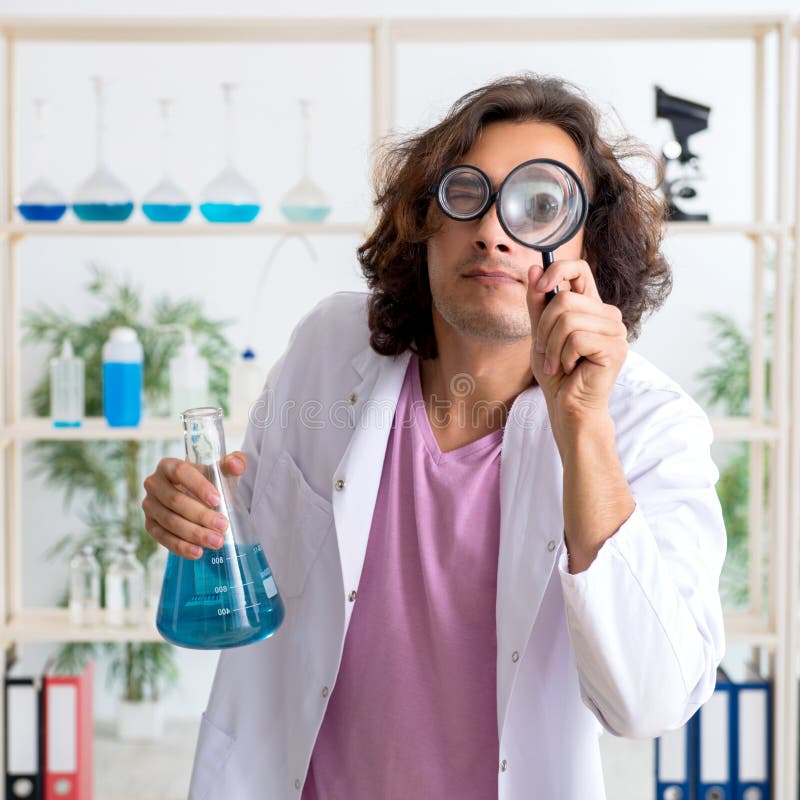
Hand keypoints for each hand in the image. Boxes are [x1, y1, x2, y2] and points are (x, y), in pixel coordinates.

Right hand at [142, 451, 246, 558]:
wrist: (198, 496)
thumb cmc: (210, 480)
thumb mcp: (223, 470)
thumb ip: (233, 463)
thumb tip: (235, 465)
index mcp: (169, 465)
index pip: (180, 472)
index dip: (198, 486)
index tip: (217, 500)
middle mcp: (154, 483)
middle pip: (175, 500)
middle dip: (200, 515)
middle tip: (223, 526)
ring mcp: (150, 505)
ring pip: (169, 521)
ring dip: (193, 534)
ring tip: (216, 542)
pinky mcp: (150, 525)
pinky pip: (162, 538)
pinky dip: (180, 546)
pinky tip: (198, 552)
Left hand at [526, 259, 627, 429]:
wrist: (569, 408)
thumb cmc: (557, 374)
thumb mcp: (540, 334)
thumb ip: (538, 304)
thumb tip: (533, 268)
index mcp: (592, 307)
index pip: (579, 269)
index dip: (557, 270)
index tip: (538, 287)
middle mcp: (608, 315)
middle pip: (565, 299)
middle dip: (544, 327)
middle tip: (544, 351)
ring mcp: (615, 331)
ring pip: (568, 319)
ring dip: (552, 346)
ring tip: (556, 364)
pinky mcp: (615, 349)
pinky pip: (576, 339)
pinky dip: (564, 357)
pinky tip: (570, 369)